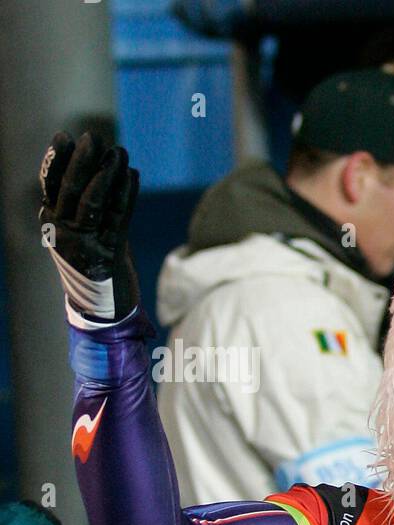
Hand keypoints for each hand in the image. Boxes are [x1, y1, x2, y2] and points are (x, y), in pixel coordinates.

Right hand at [39, 131, 140, 322]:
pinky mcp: (107, 254)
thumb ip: (81, 206)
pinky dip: (126, 194)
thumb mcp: (80, 233)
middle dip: (82, 161)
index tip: (64, 137)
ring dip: (107, 174)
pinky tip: (133, 175)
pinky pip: (118, 218)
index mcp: (51, 222)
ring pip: (93, 202)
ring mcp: (83, 243)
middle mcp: (62, 231)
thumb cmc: (95, 261)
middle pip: (69, 189)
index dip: (56, 161)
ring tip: (119, 152)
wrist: (104, 307)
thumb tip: (95, 167)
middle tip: (93, 137)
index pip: (49, 185)